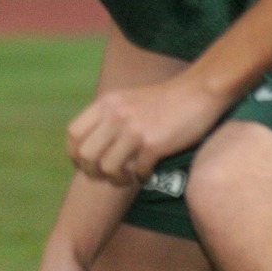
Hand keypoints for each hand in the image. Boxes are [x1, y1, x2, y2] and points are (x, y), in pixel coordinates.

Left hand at [66, 75, 222, 184]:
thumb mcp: (126, 99)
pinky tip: (146, 173)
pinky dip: (140, 177)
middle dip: (92, 171)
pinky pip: (137, 170)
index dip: (75, 153)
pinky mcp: (154, 143)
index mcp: (105, 103)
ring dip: (116, 179)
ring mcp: (134, 129)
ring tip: (126, 178)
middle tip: (105, 175)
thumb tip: (92, 141)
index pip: (73, 133)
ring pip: (107, 167)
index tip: (85, 163)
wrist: (198, 92)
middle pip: (86, 154)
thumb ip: (108, 115)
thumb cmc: (163, 99)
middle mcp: (115, 115)